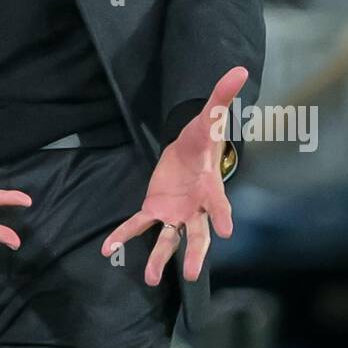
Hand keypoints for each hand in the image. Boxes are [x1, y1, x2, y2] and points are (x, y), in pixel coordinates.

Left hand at [100, 67, 247, 286]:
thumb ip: (222, 97)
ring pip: (169, 238)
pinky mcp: (155, 209)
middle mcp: (195, 207)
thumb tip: (240, 69)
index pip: (219, 203)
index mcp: (210, 187)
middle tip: (193, 275)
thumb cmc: (202, 139)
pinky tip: (108, 249)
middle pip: (198, 233)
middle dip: (196, 253)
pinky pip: (139, 225)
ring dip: (160, 258)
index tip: (226, 231)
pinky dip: (124, 236)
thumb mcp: (209, 117)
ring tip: (151, 279)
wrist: (187, 151)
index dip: (222, 215)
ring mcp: (175, 212)